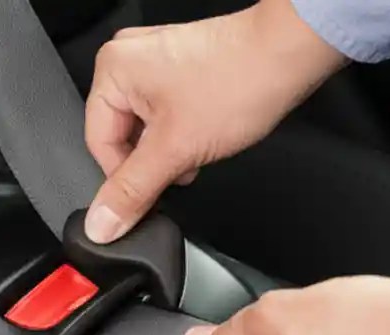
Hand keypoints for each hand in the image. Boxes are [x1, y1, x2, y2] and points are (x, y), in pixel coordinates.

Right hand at [83, 0, 345, 243]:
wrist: (290, 54)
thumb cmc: (240, 81)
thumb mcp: (175, 150)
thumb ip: (133, 191)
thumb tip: (103, 224)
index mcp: (112, 70)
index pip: (99, 144)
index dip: (124, 178)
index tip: (147, 196)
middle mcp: (127, 58)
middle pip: (121, 135)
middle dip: (152, 160)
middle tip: (183, 164)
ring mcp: (155, 59)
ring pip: (146, 127)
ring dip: (170, 148)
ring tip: (200, 144)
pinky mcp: (179, 66)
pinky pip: (165, 112)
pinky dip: (182, 131)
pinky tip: (207, 131)